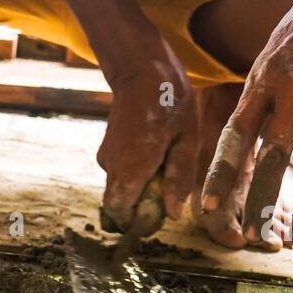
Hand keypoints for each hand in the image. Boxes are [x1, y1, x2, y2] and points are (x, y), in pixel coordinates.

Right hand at [98, 48, 199, 230]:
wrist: (141, 69)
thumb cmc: (170, 101)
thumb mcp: (187, 140)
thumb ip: (178, 178)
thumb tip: (172, 214)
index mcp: (132, 165)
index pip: (120, 211)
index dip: (135, 222)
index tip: (156, 219)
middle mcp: (112, 165)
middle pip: (118, 204)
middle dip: (139, 208)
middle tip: (165, 195)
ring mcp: (105, 156)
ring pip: (119, 188)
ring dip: (138, 189)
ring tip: (163, 168)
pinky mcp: (106, 149)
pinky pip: (118, 174)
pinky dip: (133, 175)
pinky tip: (153, 157)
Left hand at [201, 0, 292, 248]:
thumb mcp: (270, 58)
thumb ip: (258, 99)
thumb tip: (242, 138)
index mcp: (261, 84)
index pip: (234, 137)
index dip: (221, 174)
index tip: (209, 207)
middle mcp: (290, 92)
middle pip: (272, 156)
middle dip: (263, 200)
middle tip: (256, 236)